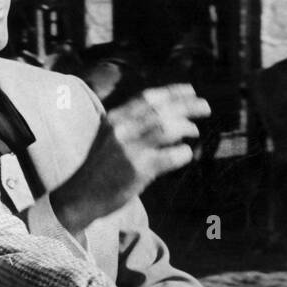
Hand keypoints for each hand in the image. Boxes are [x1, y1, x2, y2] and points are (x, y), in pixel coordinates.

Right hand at [51, 85, 209, 232]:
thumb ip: (132, 124)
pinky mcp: (138, 170)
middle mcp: (121, 129)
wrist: (80, 196)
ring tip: (195, 130)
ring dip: (187, 127)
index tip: (191, 91)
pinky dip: (183, 153)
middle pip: (161, 110)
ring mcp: (129, 149)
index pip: (148, 97)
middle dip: (188, 105)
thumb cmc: (100, 168)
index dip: (173, 92)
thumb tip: (169, 114)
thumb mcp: (109, 137)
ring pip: (167, 128)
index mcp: (114, 118)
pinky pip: (170, 156)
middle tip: (205, 107)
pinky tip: (185, 154)